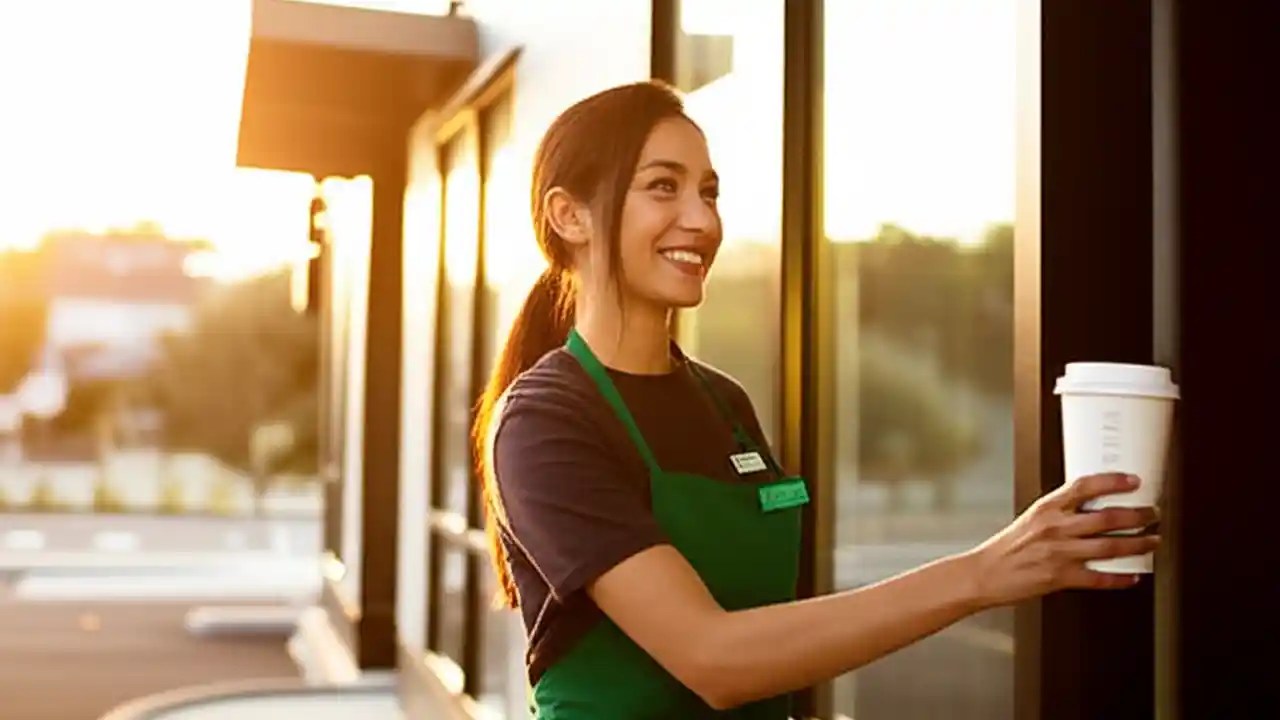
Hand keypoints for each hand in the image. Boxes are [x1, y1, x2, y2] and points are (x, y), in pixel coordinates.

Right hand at [964, 472, 1159, 608]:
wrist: (985, 573)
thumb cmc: (1007, 548)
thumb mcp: (1031, 519)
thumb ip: (1059, 513)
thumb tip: (1092, 507)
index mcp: (1046, 509)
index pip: (1084, 486)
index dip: (1113, 482)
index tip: (1133, 480)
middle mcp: (1055, 528)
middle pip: (1106, 518)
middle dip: (1137, 515)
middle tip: (1152, 514)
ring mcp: (1059, 554)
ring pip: (1110, 547)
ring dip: (1138, 544)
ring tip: (1152, 540)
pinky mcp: (1061, 578)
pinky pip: (1099, 578)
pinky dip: (1120, 577)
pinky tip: (1133, 575)